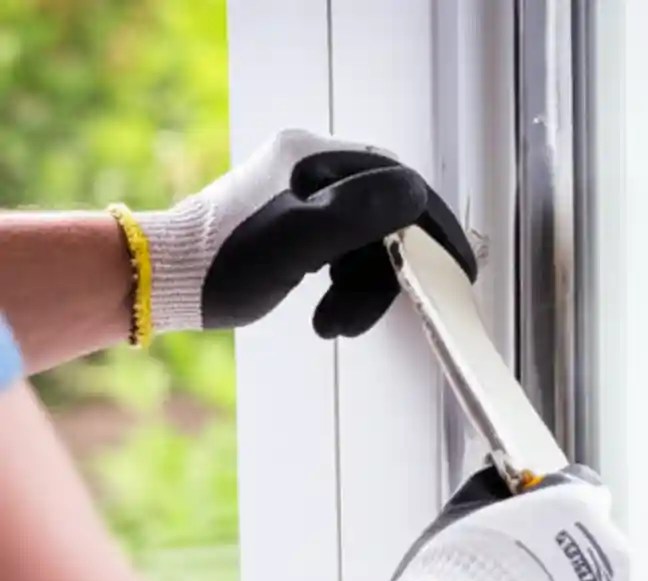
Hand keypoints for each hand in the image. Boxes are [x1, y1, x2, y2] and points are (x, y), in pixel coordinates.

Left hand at [134, 128, 475, 337]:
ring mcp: (302, 194)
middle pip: (385, 216)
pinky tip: (327, 314)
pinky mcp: (293, 222)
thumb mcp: (297, 240)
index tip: (459, 267)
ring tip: (336, 325)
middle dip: (386, 272)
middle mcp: (311, 166)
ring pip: (365, 240)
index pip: (401, 183)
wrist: (158, 281)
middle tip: (374, 314)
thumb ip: (359, 214)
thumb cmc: (220, 263)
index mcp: (314, 157)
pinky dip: (344, 285)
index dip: (436, 226)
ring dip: (362, 288)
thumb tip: (416, 196)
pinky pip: (343, 251)